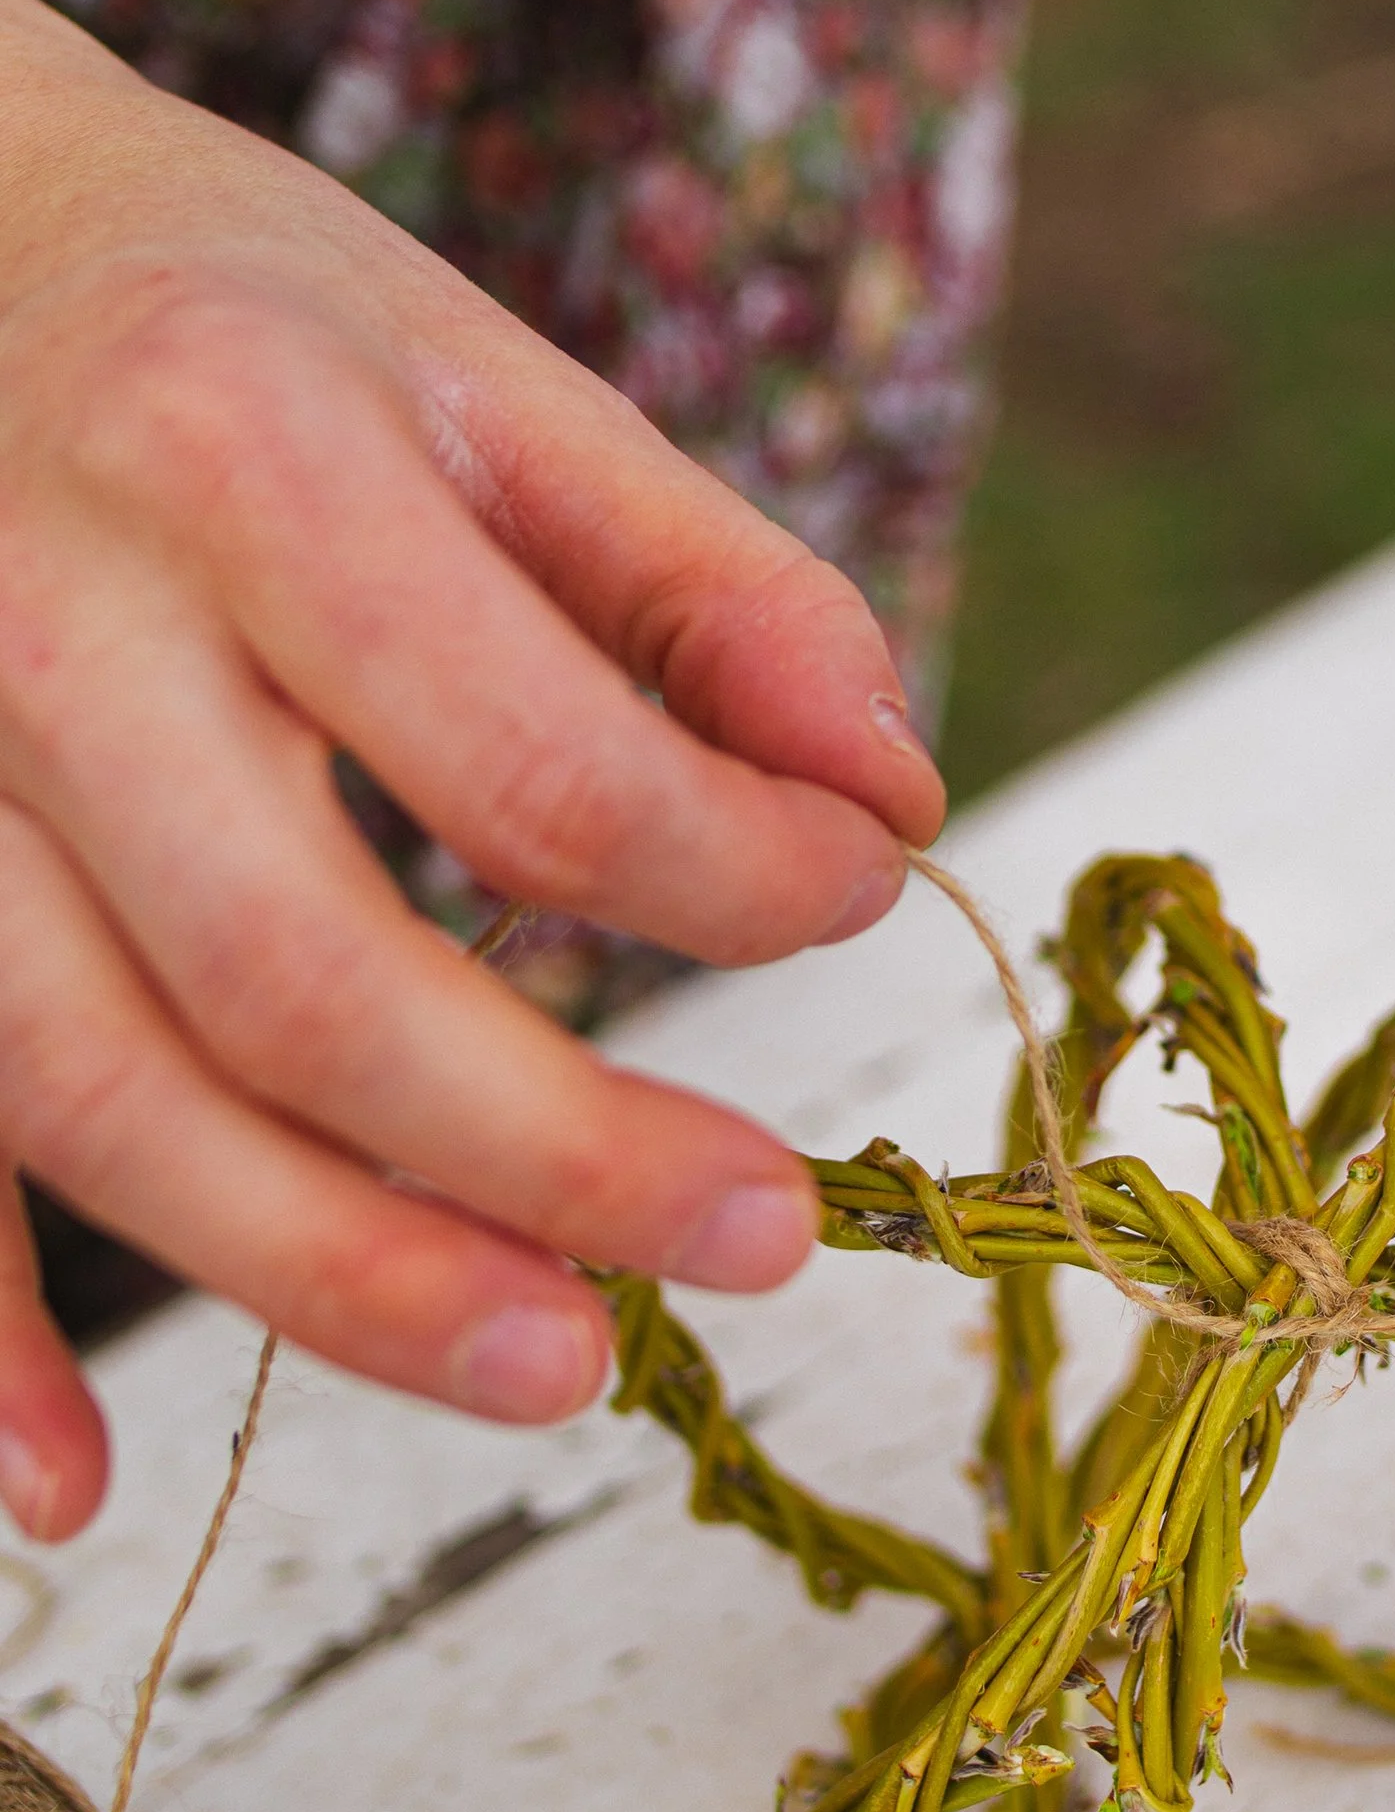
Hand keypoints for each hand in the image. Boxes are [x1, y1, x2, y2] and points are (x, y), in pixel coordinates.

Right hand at [0, 0, 943, 1539]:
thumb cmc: (216, 314)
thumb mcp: (475, 373)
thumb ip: (699, 584)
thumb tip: (893, 796)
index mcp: (239, 458)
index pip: (533, 762)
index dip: (738, 875)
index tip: (848, 892)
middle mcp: (38, 623)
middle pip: (302, 977)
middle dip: (554, 1151)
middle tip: (765, 1237)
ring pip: (100, 1093)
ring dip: (331, 1279)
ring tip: (552, 1370)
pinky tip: (62, 1497)